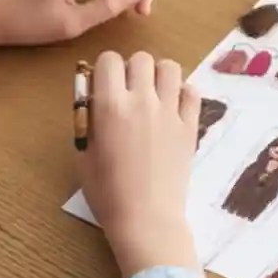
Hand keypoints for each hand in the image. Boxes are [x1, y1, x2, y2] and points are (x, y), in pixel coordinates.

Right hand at [78, 50, 200, 277]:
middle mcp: (142, 101)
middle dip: (132, 69)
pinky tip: (174, 106)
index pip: (108, 60)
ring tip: (154, 93)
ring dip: (159, 75)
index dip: (105, 69)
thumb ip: (88, 120)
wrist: (146, 219)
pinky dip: (183, 92)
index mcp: (110, 106)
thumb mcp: (84, 153)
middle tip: (130, 91)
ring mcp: (170, 112)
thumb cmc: (107, 193)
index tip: (106, 85)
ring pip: (170, 67)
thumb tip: (94, 98)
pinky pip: (192, 92)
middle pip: (141, 58)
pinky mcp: (190, 126)